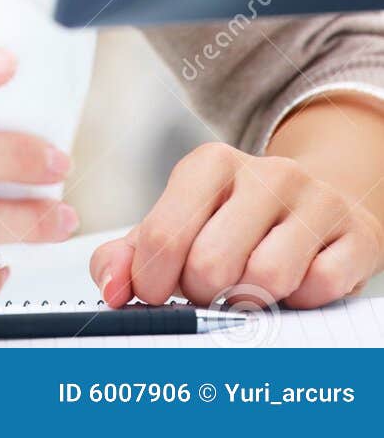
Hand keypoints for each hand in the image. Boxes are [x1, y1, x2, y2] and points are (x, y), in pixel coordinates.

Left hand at [90, 141, 383, 309]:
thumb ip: (128, 255)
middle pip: (210, 265)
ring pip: (266, 279)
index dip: (152, 283)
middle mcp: (263, 173)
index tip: (157, 294)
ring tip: (250, 286)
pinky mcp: (354, 233)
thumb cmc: (235, 222)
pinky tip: (296, 284)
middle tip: (209, 290)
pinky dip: (302, 301)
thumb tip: (112, 288)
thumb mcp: (178, 226)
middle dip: (202, 294)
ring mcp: (313, 200)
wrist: (317, 205)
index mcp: (209, 165)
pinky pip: (319, 288)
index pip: (162, 237)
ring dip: (252, 300)